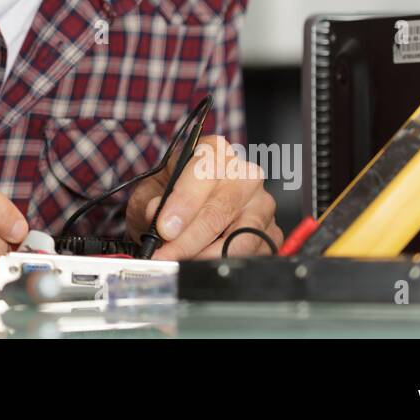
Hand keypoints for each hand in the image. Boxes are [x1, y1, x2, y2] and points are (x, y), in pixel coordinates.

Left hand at [125, 135, 282, 258]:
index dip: (184, 202)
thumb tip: (156, 212)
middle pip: (222, 208)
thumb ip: (150, 200)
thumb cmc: (169, 196)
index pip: (206, 171)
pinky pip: (254, 253)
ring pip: (241, 234)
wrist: (184, 211)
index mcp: (214, 152)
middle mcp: (244, 174)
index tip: (165, 228)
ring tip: (182, 264)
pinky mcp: (270, 232)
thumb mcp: (150, 191)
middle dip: (190, 238)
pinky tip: (202, 267)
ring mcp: (261, 204)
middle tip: (167, 255)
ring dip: (207, 255)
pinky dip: (226, 265)